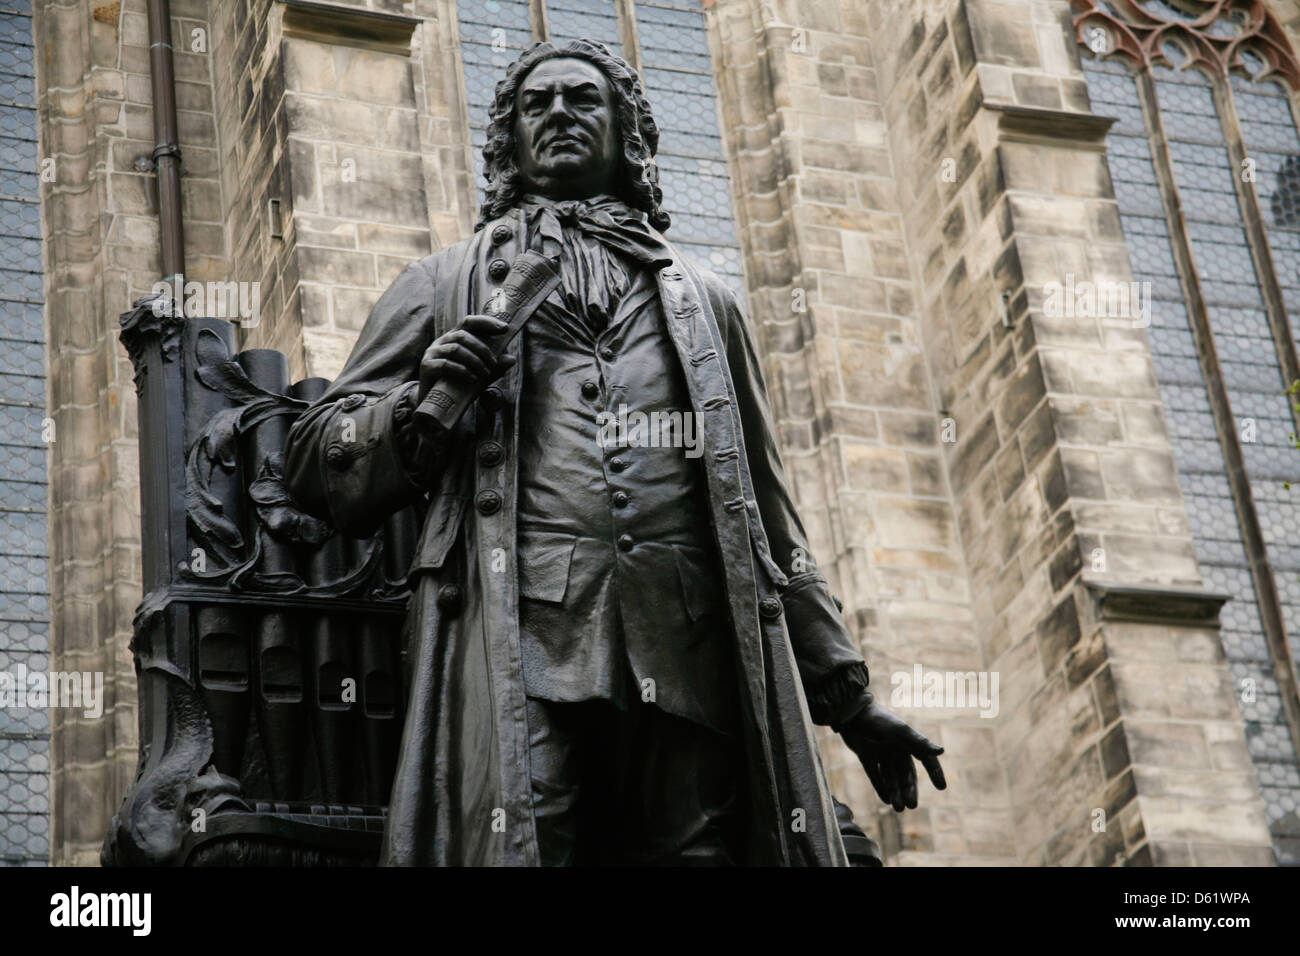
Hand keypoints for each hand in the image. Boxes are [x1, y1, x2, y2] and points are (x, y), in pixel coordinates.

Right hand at [418, 313, 515, 403]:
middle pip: (463, 335)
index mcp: (454, 338)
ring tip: (485, 374)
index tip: (505, 328)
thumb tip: (512, 359)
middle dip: (482, 349)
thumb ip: (494, 368)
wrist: (435, 404)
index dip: (486, 322)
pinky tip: (473, 379)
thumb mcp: (481, 375)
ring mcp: (432, 353)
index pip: (469, 322)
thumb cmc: (459, 385)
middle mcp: (442, 342)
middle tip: (493, 364)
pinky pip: (445, 364)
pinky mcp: (427, 367)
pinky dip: (462, 371)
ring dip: (475, 361)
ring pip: (456, 349)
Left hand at [838, 696, 945, 811]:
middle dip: (909, 790)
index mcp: (908, 742)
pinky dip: (881, 787)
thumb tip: (942, 751)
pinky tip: (886, 801)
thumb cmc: (879, 720)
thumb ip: (920, 743)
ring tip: (899, 808)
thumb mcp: (901, 732)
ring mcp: (881, 753)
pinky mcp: (866, 756)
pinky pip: (876, 775)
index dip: (935, 772)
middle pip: (906, 774)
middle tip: (912, 806)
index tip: (942, 787)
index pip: (926, 759)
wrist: (851, 713)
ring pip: (891, 777)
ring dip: (895, 792)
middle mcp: (896, 749)